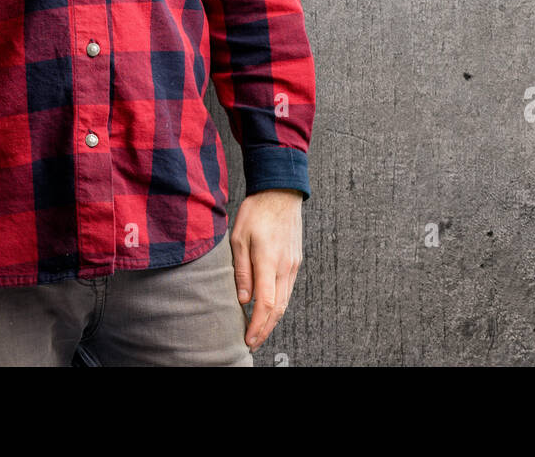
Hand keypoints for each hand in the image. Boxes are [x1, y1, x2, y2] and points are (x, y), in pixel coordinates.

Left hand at [230, 188, 303, 353]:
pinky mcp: (295, 260)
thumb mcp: (239, 238)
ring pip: (286, 301)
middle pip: (279, 309)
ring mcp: (293, 264)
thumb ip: (242, 271)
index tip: (248, 340)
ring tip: (259, 331)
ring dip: (273, 320)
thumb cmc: (256, 211)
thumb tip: (244, 300)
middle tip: (252, 343)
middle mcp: (285, 266)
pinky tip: (269, 309)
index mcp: (269, 261)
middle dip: (265, 330)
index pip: (266, 304)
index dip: (257, 326)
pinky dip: (279, 304)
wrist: (281, 191)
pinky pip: (288, 289)